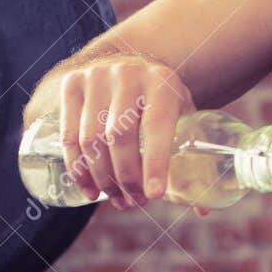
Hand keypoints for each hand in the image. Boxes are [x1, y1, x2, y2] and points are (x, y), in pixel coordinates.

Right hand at [56, 54, 204, 213]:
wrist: (124, 61)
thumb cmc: (159, 98)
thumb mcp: (181, 113)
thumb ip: (191, 154)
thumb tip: (202, 209)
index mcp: (163, 82)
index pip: (157, 126)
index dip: (155, 163)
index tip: (154, 195)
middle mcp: (128, 75)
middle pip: (120, 137)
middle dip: (126, 178)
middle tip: (134, 202)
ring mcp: (96, 77)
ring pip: (92, 140)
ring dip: (102, 178)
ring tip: (114, 198)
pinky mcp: (71, 84)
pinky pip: (69, 136)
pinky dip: (77, 167)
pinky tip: (88, 187)